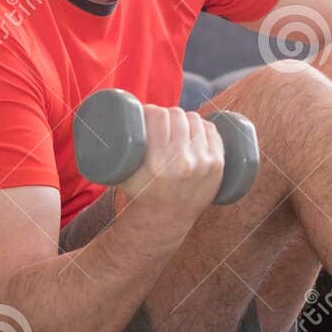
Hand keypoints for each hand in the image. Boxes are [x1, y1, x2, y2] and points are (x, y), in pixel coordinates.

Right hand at [117, 105, 224, 220]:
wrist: (165, 221)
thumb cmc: (139, 193)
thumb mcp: (123, 174)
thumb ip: (115, 151)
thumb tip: (114, 117)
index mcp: (157, 164)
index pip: (158, 116)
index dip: (151, 110)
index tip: (146, 114)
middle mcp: (182, 163)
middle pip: (177, 116)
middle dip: (167, 114)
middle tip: (161, 122)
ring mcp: (203, 164)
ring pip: (195, 120)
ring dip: (185, 119)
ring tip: (177, 126)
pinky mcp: (217, 165)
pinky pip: (212, 131)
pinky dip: (203, 127)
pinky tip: (195, 130)